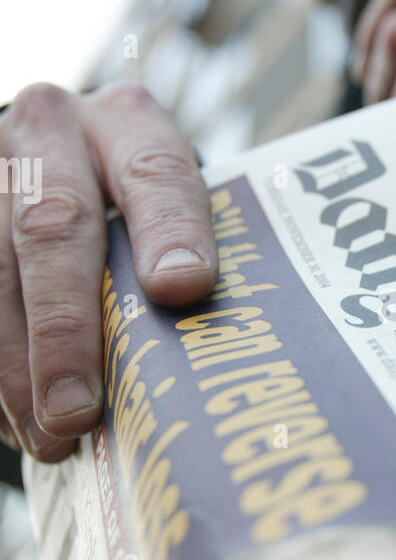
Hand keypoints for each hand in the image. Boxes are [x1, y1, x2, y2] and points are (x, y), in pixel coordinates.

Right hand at [0, 81, 218, 461]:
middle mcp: (52, 131)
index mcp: (128, 123)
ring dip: (14, 364)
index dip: (170, 231)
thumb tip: (212, 363)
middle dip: (66, 327)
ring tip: (48, 436)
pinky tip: (13, 421)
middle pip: (54, 225)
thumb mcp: (163, 209)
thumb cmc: (133, 211)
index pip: (155, 172)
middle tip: (78, 409)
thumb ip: (179, 258)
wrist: (48, 162)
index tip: (183, 291)